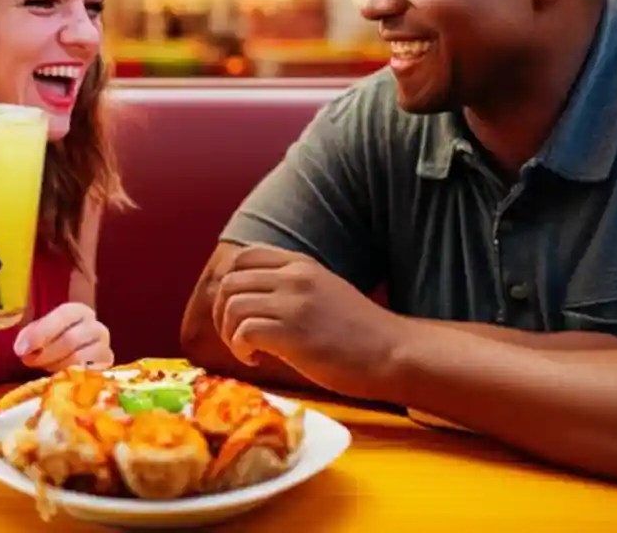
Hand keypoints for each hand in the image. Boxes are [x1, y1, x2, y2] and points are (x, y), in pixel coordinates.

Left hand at [13, 302, 113, 371]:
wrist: (74, 355)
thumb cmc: (54, 340)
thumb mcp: (40, 332)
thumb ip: (30, 335)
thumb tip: (22, 348)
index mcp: (79, 311)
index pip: (64, 315)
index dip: (41, 332)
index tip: (20, 349)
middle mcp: (96, 326)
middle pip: (71, 339)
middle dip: (46, 353)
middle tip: (29, 361)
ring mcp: (104, 347)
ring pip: (78, 358)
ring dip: (56, 365)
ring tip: (45, 367)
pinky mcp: (105, 367)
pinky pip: (87, 373)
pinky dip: (70, 375)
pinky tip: (60, 375)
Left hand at [212, 244, 400, 400]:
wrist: (393, 353)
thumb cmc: (361, 334)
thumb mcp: (325, 293)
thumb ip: (292, 289)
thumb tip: (252, 304)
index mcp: (301, 264)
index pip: (245, 255)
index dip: (231, 285)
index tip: (239, 312)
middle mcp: (295, 277)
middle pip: (230, 281)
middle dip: (222, 312)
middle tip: (236, 337)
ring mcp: (294, 303)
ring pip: (232, 305)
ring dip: (229, 333)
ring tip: (248, 351)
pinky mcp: (293, 333)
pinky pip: (243, 332)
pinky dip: (240, 349)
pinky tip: (256, 360)